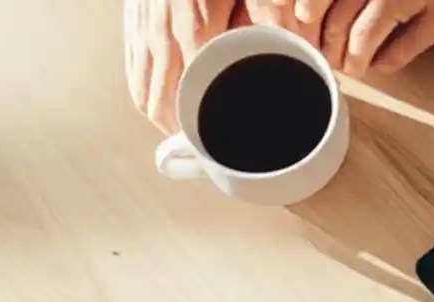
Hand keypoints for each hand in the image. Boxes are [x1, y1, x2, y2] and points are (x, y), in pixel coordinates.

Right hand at [124, 0, 322, 132]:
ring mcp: (142, 28)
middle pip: (161, 106)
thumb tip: (300, 46)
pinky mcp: (133, 19)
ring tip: (189, 140)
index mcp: (195, 29)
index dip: (210, 128)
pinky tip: (163, 105)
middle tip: (213, 154)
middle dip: (184, 136)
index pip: (197, 98)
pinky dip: (146, 94)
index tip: (229, 149)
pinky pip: (134, 69)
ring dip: (162, 121)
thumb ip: (273, 12)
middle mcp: (162, 35)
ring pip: (143, 92)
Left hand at [298, 0, 433, 77]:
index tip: (299, 29)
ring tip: (350, 68)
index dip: (308, 10)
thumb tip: (315, 7)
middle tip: (323, 56)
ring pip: (369, 28)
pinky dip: (391, 58)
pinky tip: (380, 65)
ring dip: (355, 55)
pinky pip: (410, 41)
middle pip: (342, 10)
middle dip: (327, 41)